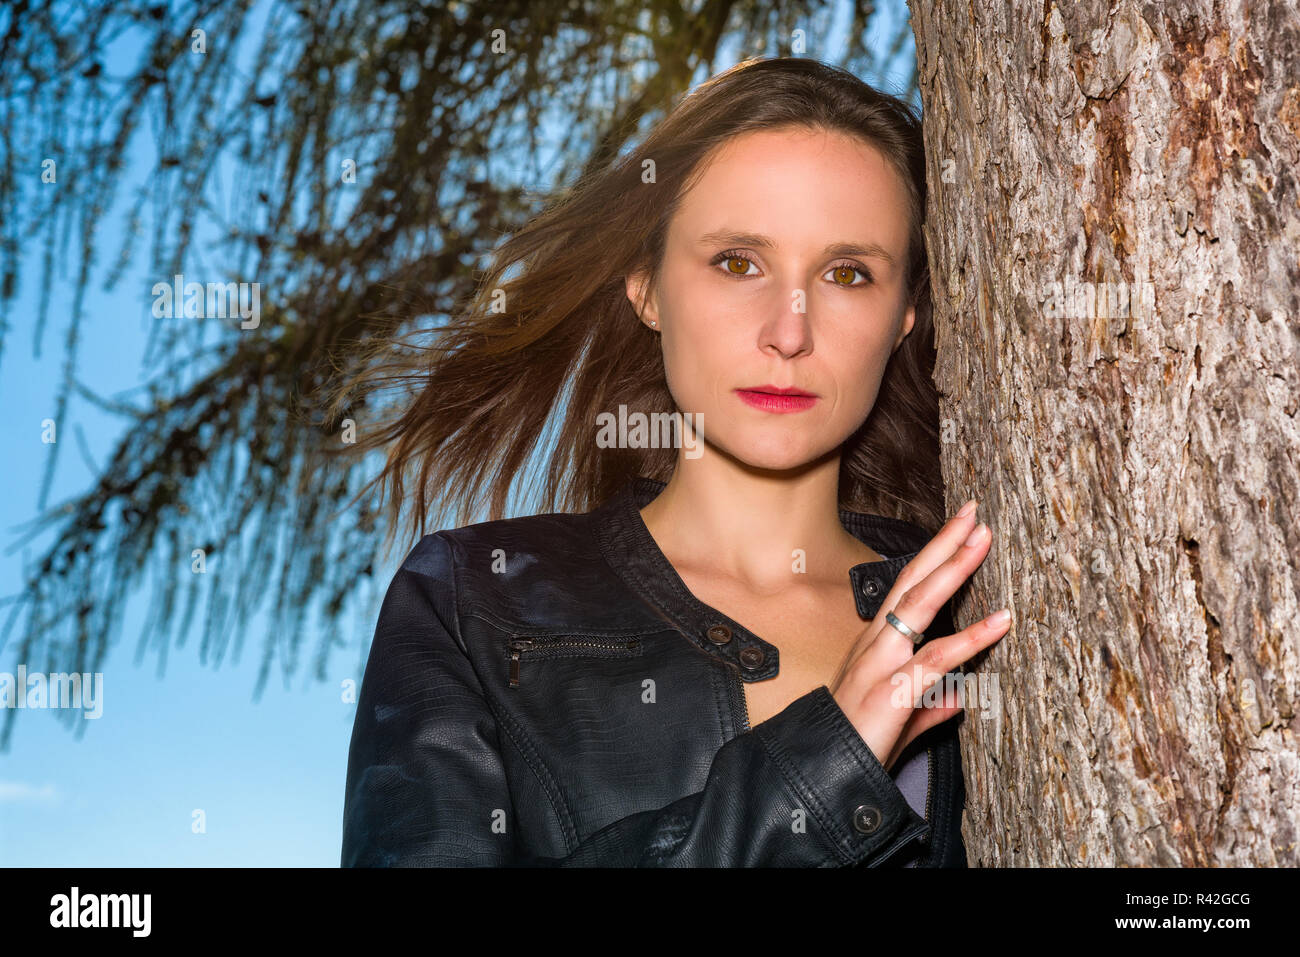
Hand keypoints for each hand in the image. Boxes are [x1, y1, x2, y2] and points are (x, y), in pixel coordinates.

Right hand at [827, 501, 1009, 770]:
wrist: (826, 774)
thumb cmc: (859, 743)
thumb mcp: (904, 719)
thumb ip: (932, 705)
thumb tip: (959, 697)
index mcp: (877, 645)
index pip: (908, 588)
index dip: (935, 557)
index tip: (962, 528)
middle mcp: (877, 644)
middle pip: (912, 581)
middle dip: (943, 543)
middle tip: (974, 512)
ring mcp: (883, 663)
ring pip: (919, 604)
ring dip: (954, 569)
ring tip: (983, 540)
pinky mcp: (894, 691)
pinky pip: (937, 658)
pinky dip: (971, 637)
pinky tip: (1001, 620)